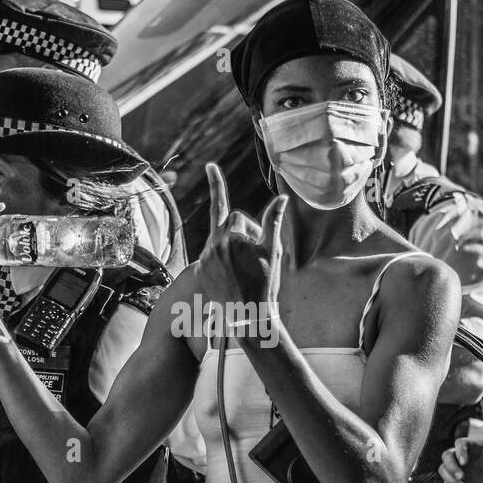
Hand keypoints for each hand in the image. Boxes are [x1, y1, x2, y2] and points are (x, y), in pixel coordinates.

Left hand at [197, 161, 290, 314]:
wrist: (248, 316)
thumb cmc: (265, 283)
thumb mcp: (273, 252)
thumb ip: (272, 222)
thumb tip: (281, 199)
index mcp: (231, 238)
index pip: (233, 213)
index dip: (224, 191)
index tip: (209, 166)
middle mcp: (213, 245)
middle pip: (228, 224)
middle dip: (243, 231)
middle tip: (257, 251)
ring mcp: (205, 259)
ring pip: (219, 239)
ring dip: (233, 245)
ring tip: (246, 267)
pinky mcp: (201, 270)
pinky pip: (211, 254)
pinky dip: (223, 258)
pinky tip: (235, 274)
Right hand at [438, 437, 482, 482]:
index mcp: (470, 445)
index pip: (460, 443)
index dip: (460, 451)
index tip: (464, 462)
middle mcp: (459, 454)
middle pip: (447, 456)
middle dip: (451, 467)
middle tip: (462, 477)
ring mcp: (455, 467)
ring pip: (443, 470)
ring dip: (450, 480)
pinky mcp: (454, 479)